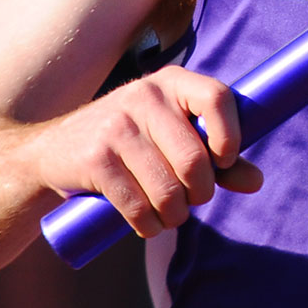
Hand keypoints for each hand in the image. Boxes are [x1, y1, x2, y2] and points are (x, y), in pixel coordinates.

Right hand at [29, 66, 262, 237]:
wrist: (51, 153)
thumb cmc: (129, 145)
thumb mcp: (172, 138)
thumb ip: (217, 158)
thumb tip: (256, 180)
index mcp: (171, 82)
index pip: (217, 97)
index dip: (231, 136)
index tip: (224, 161)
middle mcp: (144, 96)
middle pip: (195, 158)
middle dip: (200, 193)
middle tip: (191, 200)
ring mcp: (116, 126)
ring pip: (168, 190)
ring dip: (174, 216)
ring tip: (169, 215)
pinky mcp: (95, 159)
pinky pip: (138, 206)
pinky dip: (149, 226)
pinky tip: (147, 224)